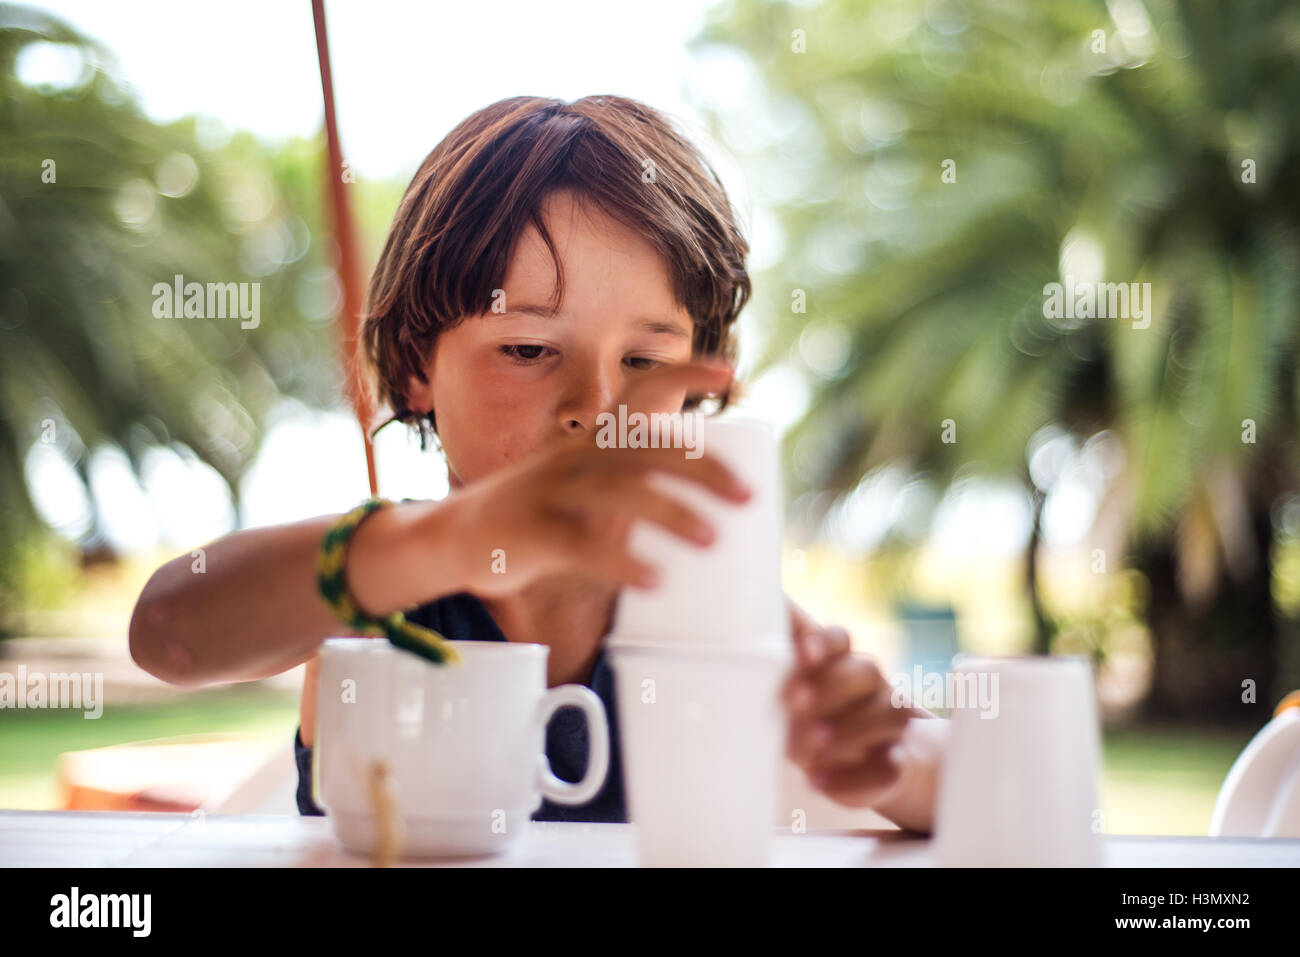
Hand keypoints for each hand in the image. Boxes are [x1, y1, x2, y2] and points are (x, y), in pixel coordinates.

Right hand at [446, 360, 750, 597]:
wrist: (454, 537)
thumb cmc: (536, 516)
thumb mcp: (584, 488)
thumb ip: (633, 490)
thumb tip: (701, 513)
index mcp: (590, 440)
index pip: (639, 389)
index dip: (684, 374)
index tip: (731, 372)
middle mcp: (574, 455)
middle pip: (647, 448)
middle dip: (703, 467)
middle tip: (749, 496)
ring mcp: (551, 491)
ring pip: (619, 491)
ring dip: (672, 513)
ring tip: (712, 538)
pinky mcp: (531, 531)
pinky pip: (581, 544)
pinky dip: (621, 563)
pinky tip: (655, 581)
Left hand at [782, 599, 911, 806]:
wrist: (861, 763)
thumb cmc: (815, 715)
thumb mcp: (793, 689)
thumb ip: (775, 661)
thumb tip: (738, 626)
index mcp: (843, 660)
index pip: (840, 639)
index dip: (824, 643)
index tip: (803, 652)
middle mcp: (873, 685)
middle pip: (866, 671)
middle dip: (829, 686)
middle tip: (793, 702)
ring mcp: (890, 723)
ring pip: (886, 714)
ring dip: (847, 730)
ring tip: (811, 746)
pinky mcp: (895, 762)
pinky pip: (888, 767)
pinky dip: (852, 777)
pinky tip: (818, 781)